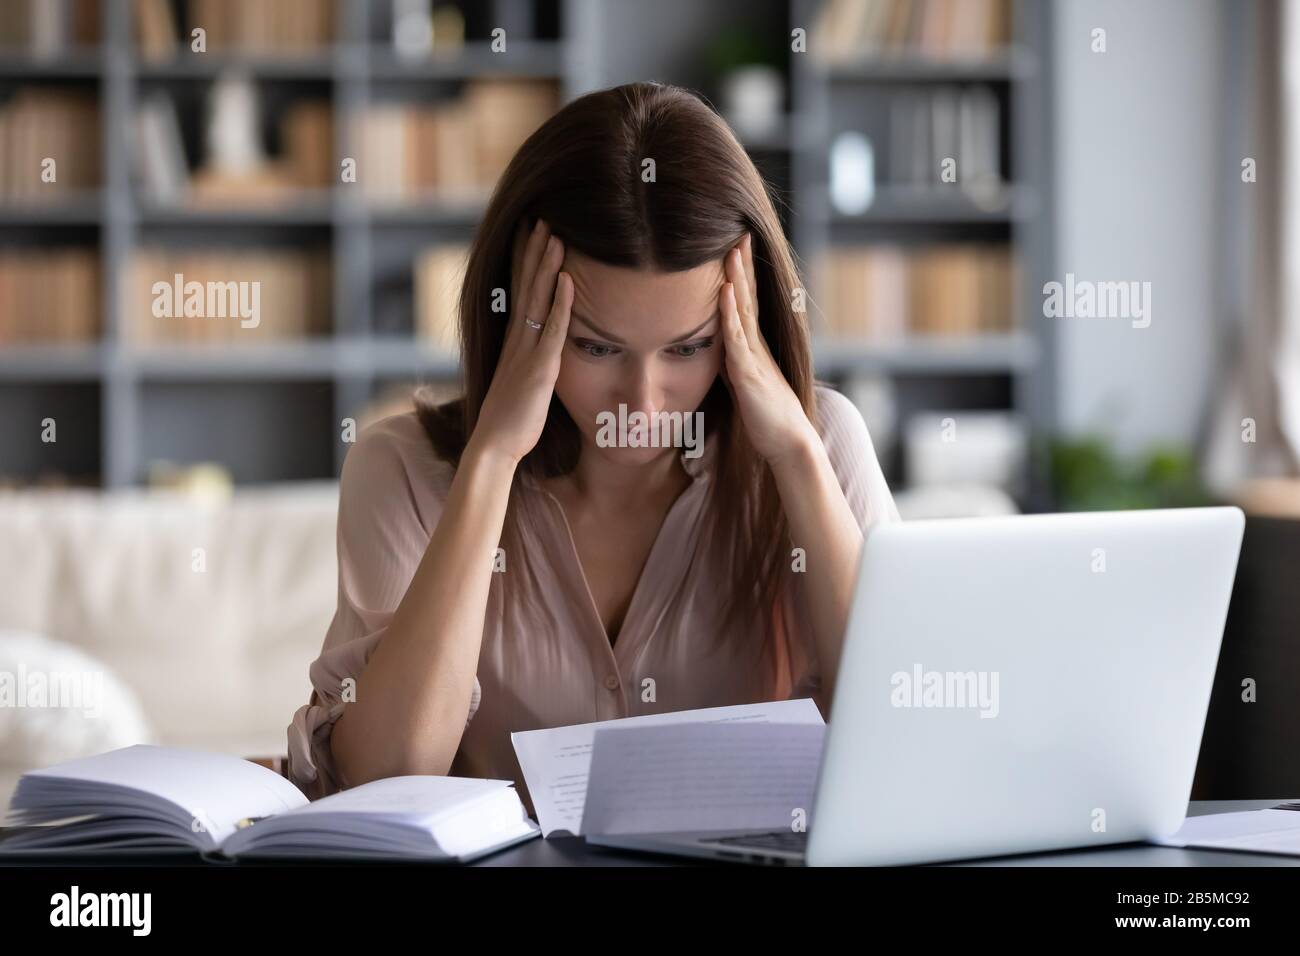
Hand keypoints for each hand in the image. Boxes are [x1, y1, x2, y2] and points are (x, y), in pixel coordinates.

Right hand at [468, 218, 572, 465]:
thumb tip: (540, 360)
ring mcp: (526, 352)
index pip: (519, 293)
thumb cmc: (510, 424)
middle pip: (525, 286)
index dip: (524, 263)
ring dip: (545, 266)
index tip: (529, 235)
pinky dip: (560, 304)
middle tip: (539, 218)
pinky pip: (552, 330)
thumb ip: (531, 368)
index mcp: (513, 343)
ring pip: (537, 300)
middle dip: (532, 252)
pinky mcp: (540, 368)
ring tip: (553, 234)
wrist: (494, 446)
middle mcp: (516, 341)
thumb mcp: (521, 387)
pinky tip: (567, 281)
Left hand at [718, 232, 817, 467]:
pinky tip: (725, 292)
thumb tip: (718, 348)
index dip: (742, 274)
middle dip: (742, 264)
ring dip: (737, 278)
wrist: (788, 442)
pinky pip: (737, 338)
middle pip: (748, 296)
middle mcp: (756, 345)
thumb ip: (733, 362)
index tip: (737, 245)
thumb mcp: (744, 382)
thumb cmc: (766, 416)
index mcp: (754, 346)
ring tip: (733, 249)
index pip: (746, 302)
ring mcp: (754, 356)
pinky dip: (729, 313)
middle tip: (740, 231)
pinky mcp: (748, 373)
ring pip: (743, 310)